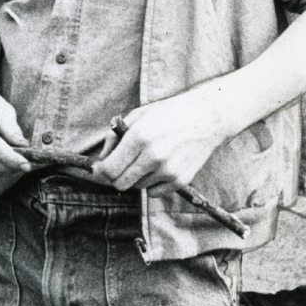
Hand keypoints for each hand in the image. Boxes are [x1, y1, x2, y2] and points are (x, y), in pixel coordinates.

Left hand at [91, 84, 239, 194]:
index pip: (109, 169)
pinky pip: (154, 192)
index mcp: (140, 137)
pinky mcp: (181, 180)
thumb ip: (114, 138)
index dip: (99, 173)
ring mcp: (169, 170)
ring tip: (147, 158)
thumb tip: (100, 161)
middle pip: (120, 184)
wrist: (208, 117)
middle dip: (114, 178)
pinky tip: (159, 166)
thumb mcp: (137, 116)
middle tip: (117, 167)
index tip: (97, 170)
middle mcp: (154, 156)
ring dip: (136, 177)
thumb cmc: (169, 114)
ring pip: (137, 187)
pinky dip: (152, 183)